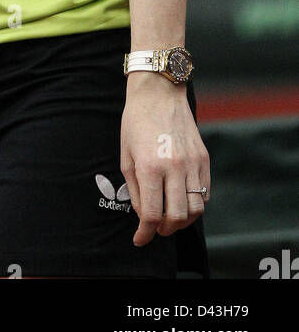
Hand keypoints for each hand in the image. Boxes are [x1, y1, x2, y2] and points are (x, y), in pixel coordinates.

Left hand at [120, 71, 210, 245]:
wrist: (158, 93)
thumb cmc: (136, 122)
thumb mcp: (125, 156)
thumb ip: (135, 190)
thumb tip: (144, 216)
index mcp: (150, 166)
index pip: (152, 214)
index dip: (145, 233)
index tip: (140, 239)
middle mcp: (174, 167)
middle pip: (177, 217)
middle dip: (165, 230)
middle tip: (156, 229)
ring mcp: (192, 163)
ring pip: (196, 209)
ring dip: (183, 221)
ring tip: (170, 217)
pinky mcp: (204, 159)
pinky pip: (205, 193)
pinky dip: (195, 204)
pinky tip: (182, 200)